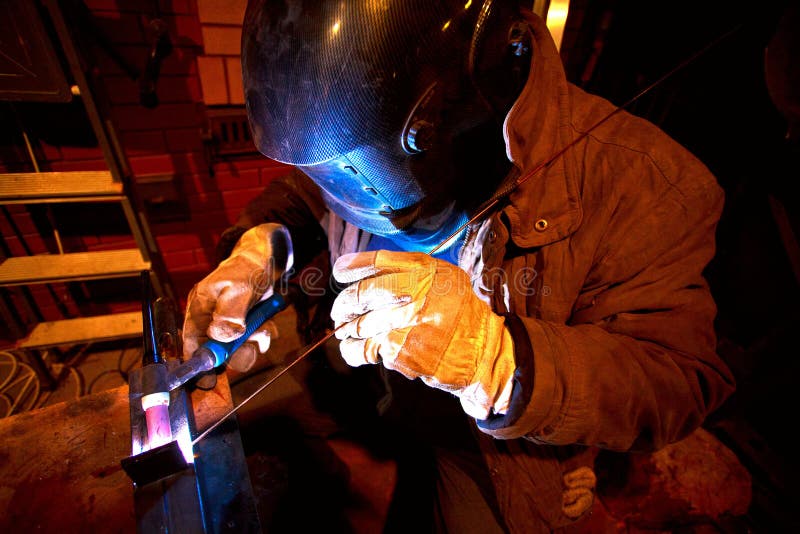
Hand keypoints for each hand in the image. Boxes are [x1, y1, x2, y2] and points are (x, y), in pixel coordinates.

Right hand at [182, 223, 292, 371]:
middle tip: (253, 341)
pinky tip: (268, 323)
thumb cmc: (248, 268)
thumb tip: (220, 336)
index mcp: (199, 308)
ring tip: (264, 327)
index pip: (191, 343)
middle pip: (217, 352)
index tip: (207, 381)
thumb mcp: (240, 287)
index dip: (197, 364)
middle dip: (237, 351)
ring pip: (238, 349)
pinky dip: (263, 337)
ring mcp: (228, 324)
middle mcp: (211, 319)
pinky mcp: (244, 325)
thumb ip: (230, 312)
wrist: (268, 259)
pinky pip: (252, 343)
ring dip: (254, 343)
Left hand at [330, 250, 515, 419]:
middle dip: (343, 304)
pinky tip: (353, 349)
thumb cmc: (460, 313)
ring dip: (346, 330)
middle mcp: (412, 294)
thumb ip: (411, 272)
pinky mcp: (398, 351)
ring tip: (345, 332)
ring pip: (357, 324)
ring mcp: (403, 324)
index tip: (340, 273)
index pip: (375, 262)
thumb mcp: (445, 278)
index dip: (351, 267)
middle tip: (340, 311)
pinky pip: (362, 349)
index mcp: (423, 271)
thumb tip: (368, 274)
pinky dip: (352, 351)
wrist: (481, 350)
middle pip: (360, 294)